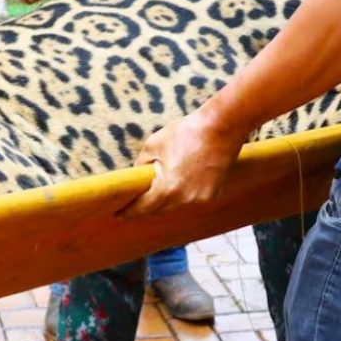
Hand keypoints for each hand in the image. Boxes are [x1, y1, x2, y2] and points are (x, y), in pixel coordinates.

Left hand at [124, 107, 245, 218]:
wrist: (222, 126)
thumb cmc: (186, 132)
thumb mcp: (153, 145)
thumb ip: (141, 164)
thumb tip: (138, 176)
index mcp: (169, 188)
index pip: (143, 208)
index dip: (129, 212)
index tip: (119, 214)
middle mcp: (186, 198)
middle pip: (160, 209)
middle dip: (147, 207)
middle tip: (134, 205)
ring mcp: (202, 198)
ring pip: (177, 204)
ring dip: (167, 199)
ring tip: (157, 190)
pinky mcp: (214, 193)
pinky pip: (192, 198)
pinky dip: (184, 193)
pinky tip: (182, 181)